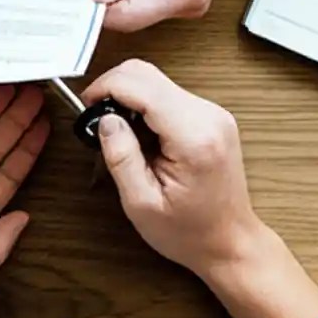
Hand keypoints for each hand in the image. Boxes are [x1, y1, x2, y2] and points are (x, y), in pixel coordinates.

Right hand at [80, 59, 256, 276]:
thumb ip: (121, 157)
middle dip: (114, 88)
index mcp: (193, 136)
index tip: (87, 104)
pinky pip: (169, 94)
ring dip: (130, 97)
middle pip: (148, 75)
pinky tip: (140, 134)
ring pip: (157, 81)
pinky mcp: (210, 116)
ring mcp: (213, 113)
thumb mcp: (141, 203)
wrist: (230, 242)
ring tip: (120, 133)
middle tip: (96, 119)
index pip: (142, 86)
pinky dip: (145, 105)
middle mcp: (208, 116)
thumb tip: (105, 119)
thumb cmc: (190, 231)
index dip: (106, 87)